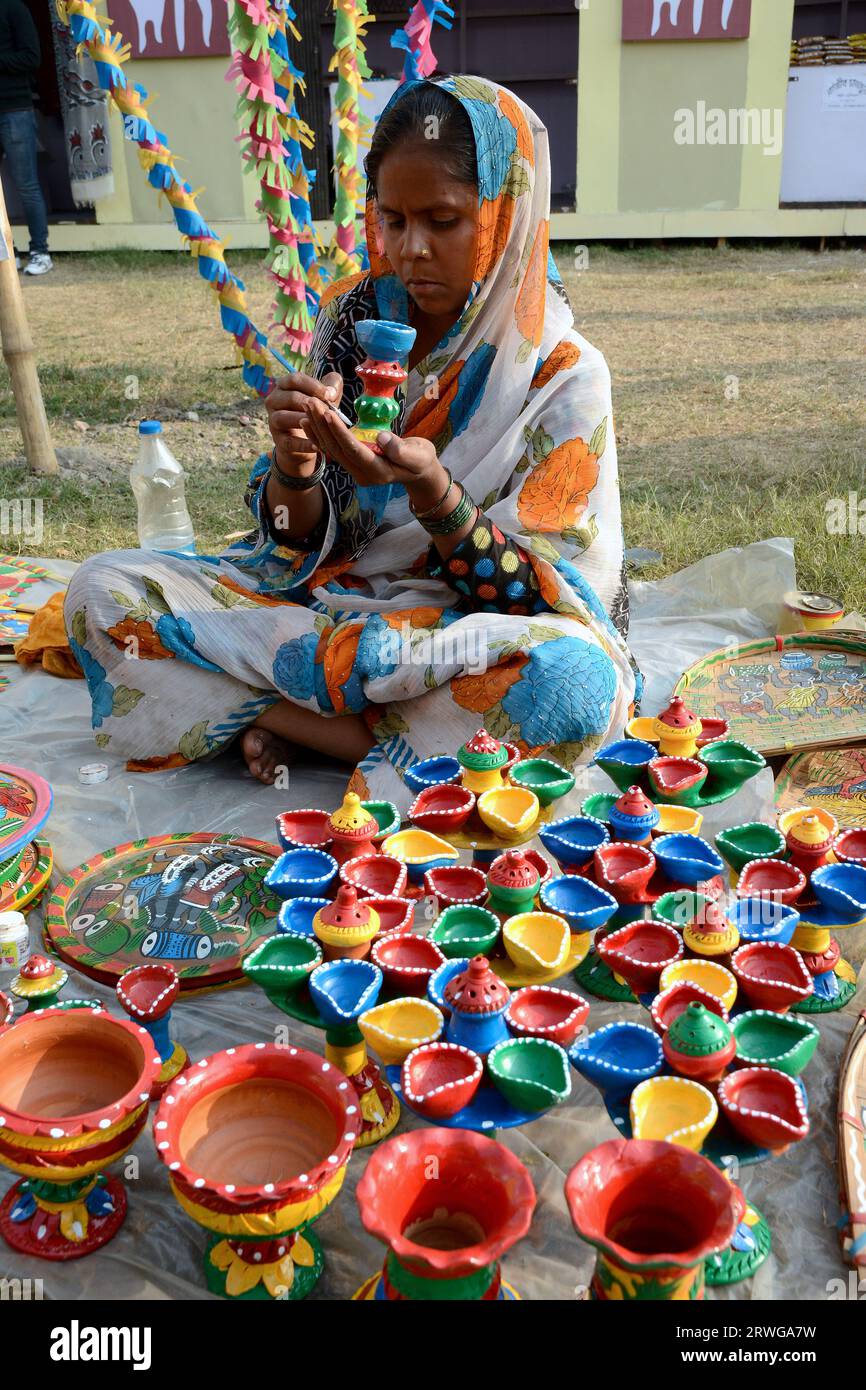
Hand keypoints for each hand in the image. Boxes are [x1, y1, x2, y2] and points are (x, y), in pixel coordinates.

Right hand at [265, 371, 342, 474]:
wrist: (306, 441)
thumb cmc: (317, 411)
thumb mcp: (326, 396)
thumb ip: (332, 385)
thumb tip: (331, 392)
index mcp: (285, 385)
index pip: (294, 379)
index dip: (313, 385)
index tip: (330, 394)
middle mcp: (274, 400)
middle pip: (290, 397)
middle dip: (311, 404)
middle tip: (328, 412)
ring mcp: (273, 420)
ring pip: (283, 418)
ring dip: (303, 421)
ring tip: (320, 425)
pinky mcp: (278, 440)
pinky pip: (288, 441)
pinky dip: (303, 444)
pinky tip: (316, 446)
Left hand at [301, 403, 444, 499]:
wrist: (418, 471)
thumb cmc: (421, 460)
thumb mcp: (419, 456)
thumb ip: (402, 450)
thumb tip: (381, 438)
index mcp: (378, 472)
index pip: (354, 450)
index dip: (340, 432)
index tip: (328, 413)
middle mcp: (362, 474)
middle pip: (337, 449)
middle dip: (322, 425)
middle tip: (311, 402)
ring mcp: (355, 470)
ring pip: (331, 449)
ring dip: (317, 427)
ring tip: (307, 406)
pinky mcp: (352, 462)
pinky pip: (332, 449)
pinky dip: (320, 434)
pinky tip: (308, 421)